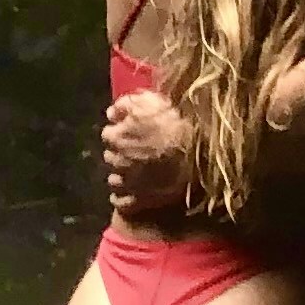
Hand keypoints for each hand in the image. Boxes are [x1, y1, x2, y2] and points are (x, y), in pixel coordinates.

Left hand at [101, 87, 190, 218]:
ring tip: (134, 171)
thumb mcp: (149, 102)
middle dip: (119, 153)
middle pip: (110, 158)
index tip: (130, 131)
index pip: (107, 134)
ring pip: (114, 181)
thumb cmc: (172, 123)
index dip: (119, 132)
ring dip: (121, 175)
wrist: (196, 151)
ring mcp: (129, 183)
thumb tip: (112, 113)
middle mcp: (118, 162)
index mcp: (117, 138)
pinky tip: (131, 191)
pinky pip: (122, 203)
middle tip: (135, 151)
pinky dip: (122, 198)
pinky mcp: (141, 200)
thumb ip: (125, 105)